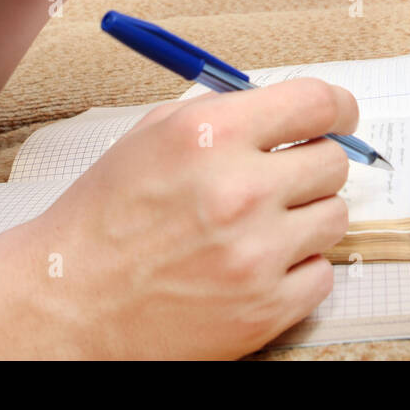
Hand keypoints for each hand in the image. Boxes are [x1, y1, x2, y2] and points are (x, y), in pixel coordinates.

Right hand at [13, 78, 357, 358]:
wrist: (70, 301)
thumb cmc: (104, 218)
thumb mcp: (152, 135)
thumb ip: (225, 113)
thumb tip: (290, 109)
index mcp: (210, 137)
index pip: (317, 102)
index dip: (337, 107)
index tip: (339, 116)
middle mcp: (239, 191)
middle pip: (334, 161)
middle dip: (312, 164)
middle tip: (283, 177)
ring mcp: (256, 254)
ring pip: (335, 217)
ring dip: (306, 217)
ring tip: (260, 226)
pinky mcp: (264, 308)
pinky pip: (322, 274)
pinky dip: (297, 269)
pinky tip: (256, 264)